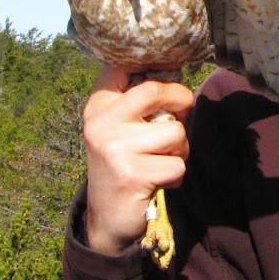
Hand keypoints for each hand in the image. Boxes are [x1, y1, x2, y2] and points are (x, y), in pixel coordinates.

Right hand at [81, 67, 193, 255]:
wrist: (106, 217)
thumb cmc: (124, 165)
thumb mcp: (119, 128)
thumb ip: (138, 102)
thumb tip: (175, 69)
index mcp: (98, 106)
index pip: (121, 66)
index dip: (153, 61)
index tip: (170, 67)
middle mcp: (101, 123)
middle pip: (155, 89)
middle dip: (180, 100)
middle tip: (180, 116)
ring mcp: (114, 148)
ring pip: (175, 132)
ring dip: (180, 150)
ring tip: (161, 161)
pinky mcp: (131, 174)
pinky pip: (177, 164)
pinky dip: (176, 175)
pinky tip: (157, 182)